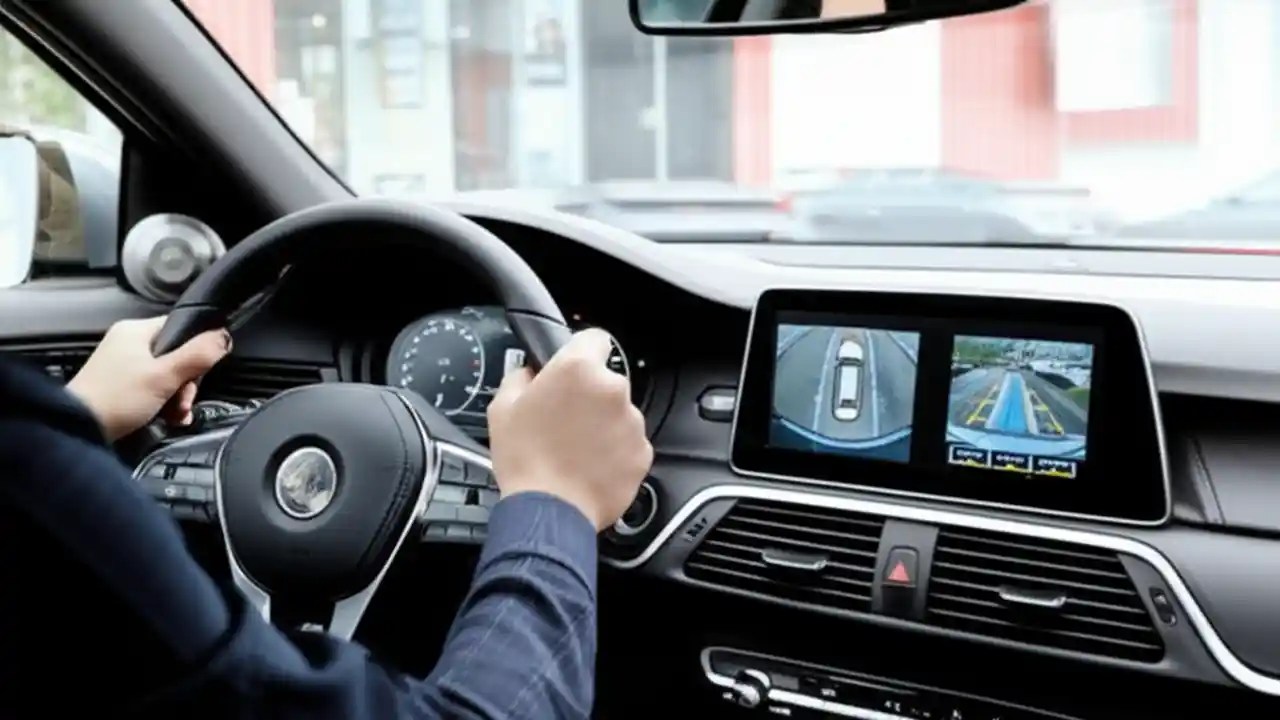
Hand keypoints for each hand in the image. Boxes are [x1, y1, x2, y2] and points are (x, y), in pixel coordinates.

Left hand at [67, 316, 231, 440]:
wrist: (79, 430)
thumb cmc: (115, 400)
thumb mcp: (165, 376)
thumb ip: (199, 355)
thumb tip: (224, 337)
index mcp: (135, 331)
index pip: (181, 328)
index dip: (197, 351)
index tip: (198, 374)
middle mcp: (128, 343)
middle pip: (177, 355)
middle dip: (187, 383)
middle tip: (183, 400)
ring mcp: (123, 365)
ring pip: (167, 375)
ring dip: (178, 397)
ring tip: (175, 414)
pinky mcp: (121, 386)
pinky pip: (154, 388)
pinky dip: (164, 404)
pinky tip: (168, 418)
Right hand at [487, 329, 652, 530]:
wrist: (549, 512)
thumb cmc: (526, 462)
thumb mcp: (503, 407)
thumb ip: (520, 376)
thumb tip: (530, 372)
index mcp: (577, 370)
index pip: (594, 338)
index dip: (581, 351)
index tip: (574, 365)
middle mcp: (611, 390)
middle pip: (606, 380)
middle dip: (589, 395)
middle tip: (564, 419)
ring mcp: (631, 422)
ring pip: (618, 413)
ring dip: (602, 424)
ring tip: (574, 448)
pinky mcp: (642, 452)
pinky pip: (629, 442)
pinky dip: (614, 450)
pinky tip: (589, 464)